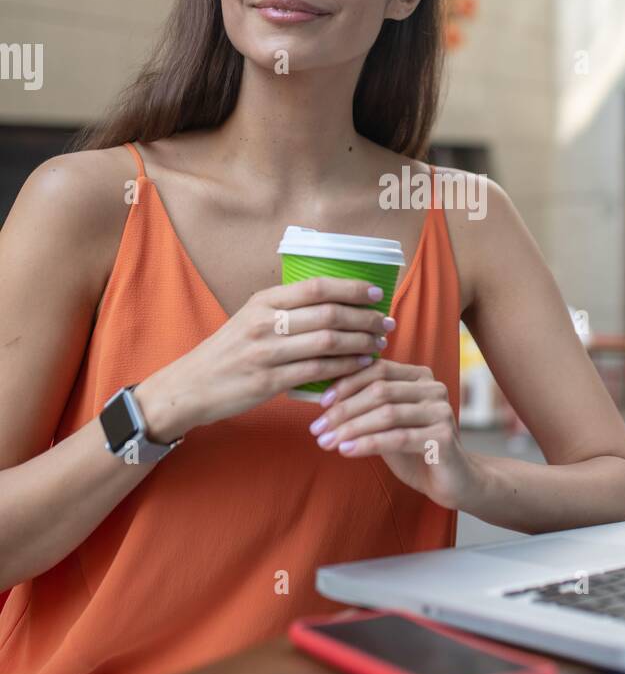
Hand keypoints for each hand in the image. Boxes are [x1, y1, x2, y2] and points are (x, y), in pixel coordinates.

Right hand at [135, 276, 391, 442]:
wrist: (190, 386)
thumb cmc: (228, 351)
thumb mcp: (250, 318)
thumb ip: (285, 309)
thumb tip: (334, 303)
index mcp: (263, 300)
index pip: (316, 286)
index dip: (352, 288)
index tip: (376, 293)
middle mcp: (265, 322)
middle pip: (329, 314)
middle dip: (365, 318)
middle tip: (386, 323)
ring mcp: (266, 352)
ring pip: (328, 343)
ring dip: (360, 343)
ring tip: (378, 344)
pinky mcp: (269, 381)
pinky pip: (318, 372)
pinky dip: (345, 368)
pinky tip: (360, 366)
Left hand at [307, 358, 479, 509]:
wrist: (454, 481)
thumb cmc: (415, 450)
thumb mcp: (388, 424)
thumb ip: (367, 407)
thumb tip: (324, 397)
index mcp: (420, 377)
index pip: (378, 370)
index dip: (346, 383)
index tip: (321, 403)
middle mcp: (434, 389)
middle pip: (380, 391)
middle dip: (343, 410)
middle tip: (317, 428)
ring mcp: (441, 412)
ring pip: (386, 413)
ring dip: (350, 428)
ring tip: (326, 442)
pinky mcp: (443, 438)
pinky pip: (397, 438)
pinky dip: (367, 443)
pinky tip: (346, 450)